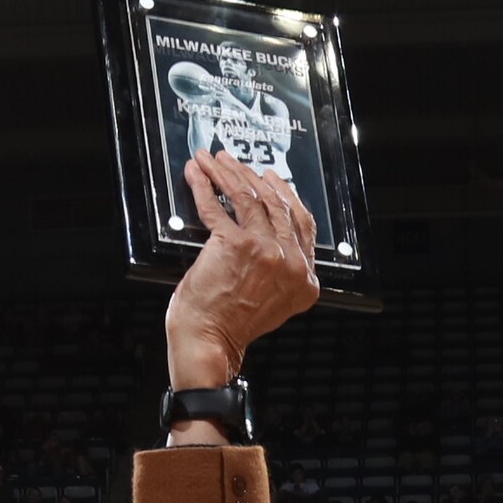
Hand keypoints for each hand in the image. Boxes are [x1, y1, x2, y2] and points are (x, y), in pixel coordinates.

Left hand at [163, 154, 322, 393]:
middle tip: (236, 162)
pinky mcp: (233, 243)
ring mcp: (264, 250)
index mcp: (305, 278)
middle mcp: (291, 260)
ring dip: (227, 173)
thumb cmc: (232, 327)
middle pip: (276, 204)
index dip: (285, 195)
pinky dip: (204, 185)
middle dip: (252, 176)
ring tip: (213, 160)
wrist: (210, 343)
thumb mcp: (274, 302)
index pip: (302, 224)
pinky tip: (197, 174)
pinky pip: (218, 205)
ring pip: (248, 198)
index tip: (272, 180)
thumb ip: (281, 273)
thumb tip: (271, 238)